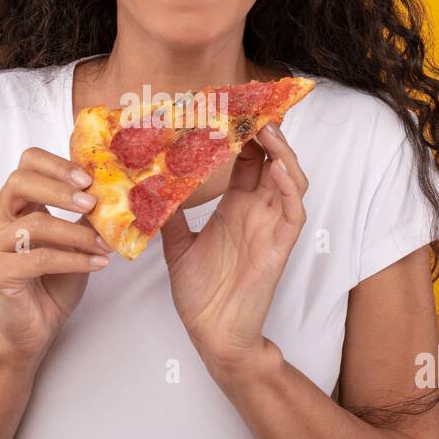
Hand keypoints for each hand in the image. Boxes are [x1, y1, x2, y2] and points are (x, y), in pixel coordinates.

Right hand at [0, 148, 113, 362]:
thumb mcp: (76, 239)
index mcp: (15, 203)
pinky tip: (97, 264)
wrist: (37, 327)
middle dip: (61, 188)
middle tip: (93, 202)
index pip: (27, 163)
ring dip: (76, 233)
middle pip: (20, 181)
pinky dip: (73, 260)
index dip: (57, 164)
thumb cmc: (54, 282)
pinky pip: (38, 258)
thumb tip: (115, 187)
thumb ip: (84, 213)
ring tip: (104, 244)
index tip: (89, 178)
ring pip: (35, 223)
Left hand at [159, 122, 306, 375]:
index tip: (230, 107)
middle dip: (265, 131)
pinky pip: (293, 210)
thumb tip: (144, 186)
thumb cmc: (200, 294)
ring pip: (290, 179)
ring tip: (266, 128)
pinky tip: (276, 168)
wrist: (214, 334)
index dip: (243, 133)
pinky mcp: (280, 246)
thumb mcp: (176, 246)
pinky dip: (289, 187)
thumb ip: (167, 214)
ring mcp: (271, 227)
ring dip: (282, 152)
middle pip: (271, 160)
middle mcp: (257, 212)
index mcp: (236, 208)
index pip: (247, 160)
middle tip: (251, 104)